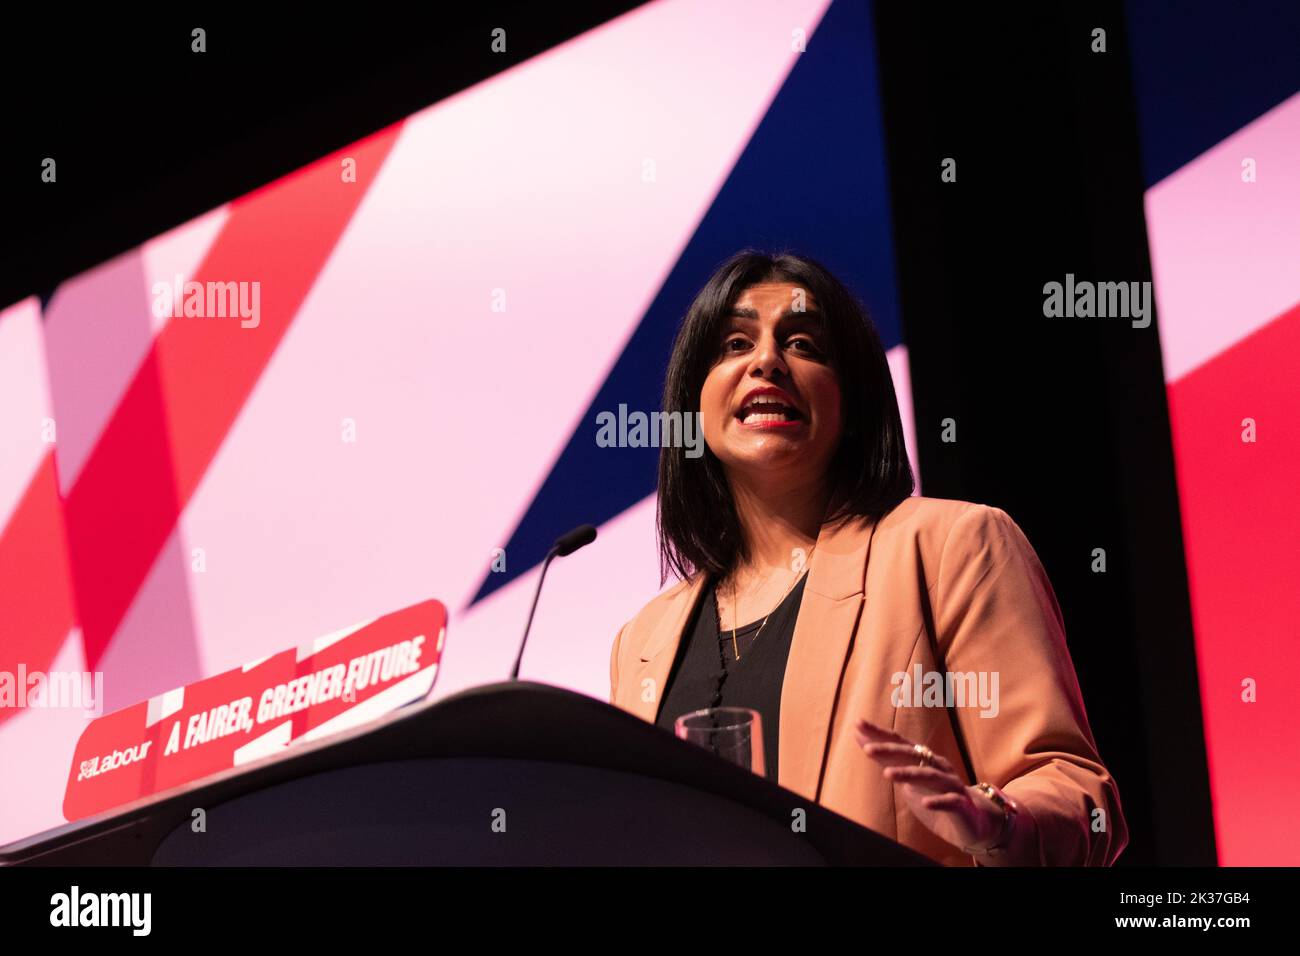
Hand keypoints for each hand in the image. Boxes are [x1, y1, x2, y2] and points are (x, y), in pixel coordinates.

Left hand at [854, 718, 1004, 854]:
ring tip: (888, 775)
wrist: (974, 823)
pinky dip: (937, 801)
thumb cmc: (934, 796)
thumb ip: (885, 759)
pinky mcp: (962, 806)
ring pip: (929, 776)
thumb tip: (859, 736)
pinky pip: (950, 801)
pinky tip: (925, 803)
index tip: (858, 723)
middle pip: (912, 755)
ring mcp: (951, 785)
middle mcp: (938, 767)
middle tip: (867, 749)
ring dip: (908, 774)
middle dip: (889, 751)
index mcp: (924, 759)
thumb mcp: (906, 779)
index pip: (899, 742)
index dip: (879, 733)